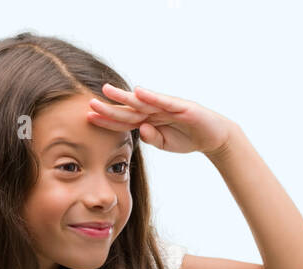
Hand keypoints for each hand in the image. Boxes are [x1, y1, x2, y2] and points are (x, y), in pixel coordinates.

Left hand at [89, 84, 236, 157]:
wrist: (214, 136)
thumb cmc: (187, 138)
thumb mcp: (166, 144)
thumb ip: (152, 139)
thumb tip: (141, 131)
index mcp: (148, 121)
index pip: (124, 121)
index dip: (107, 120)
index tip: (88, 118)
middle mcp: (154, 111)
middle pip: (128, 109)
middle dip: (110, 107)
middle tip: (90, 104)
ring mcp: (167, 107)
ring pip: (142, 102)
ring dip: (124, 97)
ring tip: (107, 91)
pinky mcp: (181, 107)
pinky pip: (164, 101)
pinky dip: (151, 97)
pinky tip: (138, 93)